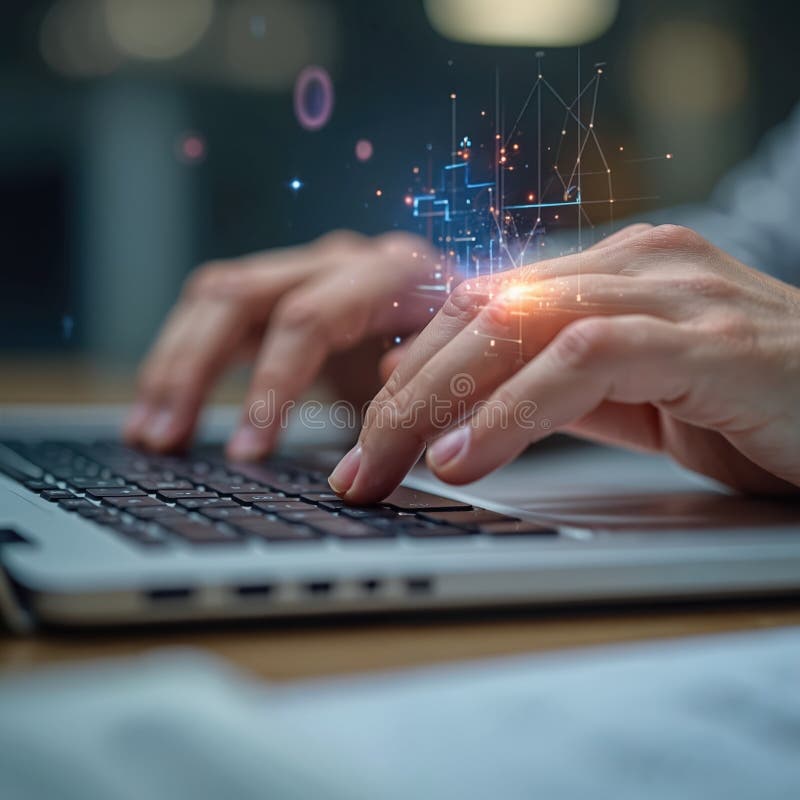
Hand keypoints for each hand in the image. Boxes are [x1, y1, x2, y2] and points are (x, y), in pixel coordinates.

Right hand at [124, 230, 439, 457]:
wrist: (468, 311)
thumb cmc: (465, 348)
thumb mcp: (458, 371)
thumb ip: (422, 394)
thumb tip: (381, 424)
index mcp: (391, 273)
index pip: (309, 319)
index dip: (272, 387)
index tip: (248, 453)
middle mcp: (339, 260)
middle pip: (242, 296)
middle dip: (195, 372)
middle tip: (168, 441)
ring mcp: (305, 269)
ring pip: (215, 298)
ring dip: (173, 366)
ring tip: (148, 433)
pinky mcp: (283, 291)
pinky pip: (215, 313)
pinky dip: (183, 360)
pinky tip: (161, 405)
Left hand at [329, 224, 799, 501]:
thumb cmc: (748, 406)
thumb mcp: (630, 397)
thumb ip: (552, 388)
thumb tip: (461, 408)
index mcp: (606, 274)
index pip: (479, 306)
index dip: (415, 366)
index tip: (370, 427)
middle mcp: (630, 265)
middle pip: (480, 314)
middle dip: (404, 393)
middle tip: (356, 463)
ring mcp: (668, 293)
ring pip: (515, 328)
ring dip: (437, 401)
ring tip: (387, 464)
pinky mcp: (703, 339)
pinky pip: (582, 361)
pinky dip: (513, 410)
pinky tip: (465, 457)